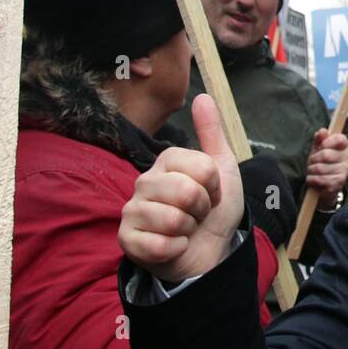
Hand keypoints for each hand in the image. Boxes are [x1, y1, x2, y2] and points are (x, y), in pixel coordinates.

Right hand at [119, 93, 242, 281]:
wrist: (209, 252)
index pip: (201, 167)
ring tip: (184, 229)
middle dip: (201, 209)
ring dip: (188, 230)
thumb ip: (212, 133)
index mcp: (166, 161)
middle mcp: (144, 182)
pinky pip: (159, 244)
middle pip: (187, 192)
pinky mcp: (127, 239)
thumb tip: (203, 96)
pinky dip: (175, 249)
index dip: (214, 186)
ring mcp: (132, 211)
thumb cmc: (212, 211)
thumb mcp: (221, 169)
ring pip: (173, 219)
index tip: (211, 193)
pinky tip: (172, 247)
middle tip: (196, 214)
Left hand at [305, 130, 347, 205]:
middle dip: (313, 159)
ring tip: (312, 171)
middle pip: (325, 155)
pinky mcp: (338, 184)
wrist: (323, 184)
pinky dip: (311, 179)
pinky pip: (320, 179)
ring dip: (311, 170)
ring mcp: (344, 172)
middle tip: (311, 162)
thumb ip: (319, 139)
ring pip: (320, 168)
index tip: (321, 146)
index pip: (339, 139)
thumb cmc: (321, 162)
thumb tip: (322, 131)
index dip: (327, 142)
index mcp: (344, 146)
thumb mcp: (318, 148)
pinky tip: (313, 179)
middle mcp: (347, 158)